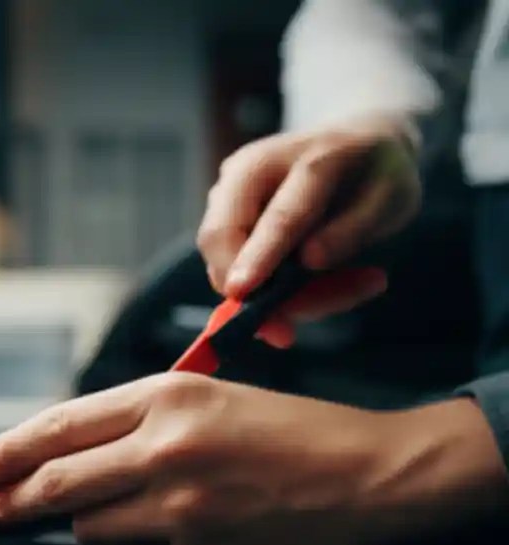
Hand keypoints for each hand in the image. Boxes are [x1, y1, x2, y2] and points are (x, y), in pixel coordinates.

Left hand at [0, 374, 508, 544]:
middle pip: (57, 481)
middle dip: (13, 499)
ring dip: (78, 527)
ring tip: (98, 518)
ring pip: (88, 526)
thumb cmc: (296, 433)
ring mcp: (180, 503)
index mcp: (168, 395)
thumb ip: (138, 422)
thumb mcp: (212, 398)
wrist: (371, 476)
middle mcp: (166, 446)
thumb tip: (70, 453)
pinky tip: (146, 539)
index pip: (60, 424)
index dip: (7, 449)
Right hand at [198, 115, 420, 346]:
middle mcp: (253, 167)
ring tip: (338, 293)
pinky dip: (266, 288)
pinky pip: (231, 262)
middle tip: (282, 333)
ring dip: (264, 294)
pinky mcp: (224, 210)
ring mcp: (231, 187)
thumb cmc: (380, 175)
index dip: (259, 258)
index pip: (278, 216)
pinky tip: (319, 286)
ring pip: (221, 257)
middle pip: (220, 234)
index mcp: (309, 158)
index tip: (242, 294)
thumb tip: (310, 262)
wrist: (358, 143)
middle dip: (241, 287)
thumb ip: (353, 231)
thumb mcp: (392, 199)